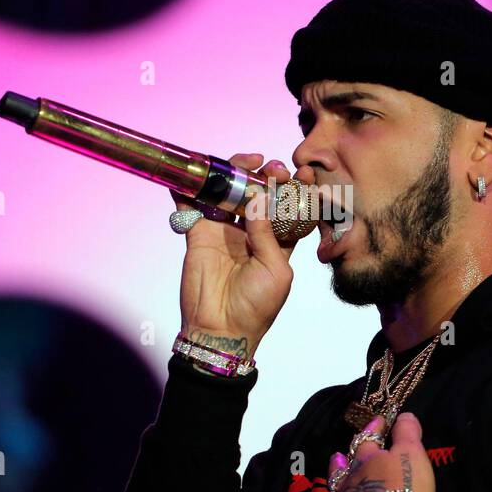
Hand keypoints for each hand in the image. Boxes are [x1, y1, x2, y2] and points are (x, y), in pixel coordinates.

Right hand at [172, 153, 300, 362]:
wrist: (220, 329)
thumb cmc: (257, 306)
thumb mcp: (276, 271)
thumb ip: (269, 235)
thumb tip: (258, 200)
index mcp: (277, 242)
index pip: (288, 207)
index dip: (295, 188)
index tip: (302, 173)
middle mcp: (251, 232)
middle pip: (258, 194)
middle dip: (266, 175)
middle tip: (272, 167)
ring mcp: (224, 231)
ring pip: (229, 193)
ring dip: (235, 173)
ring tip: (244, 161)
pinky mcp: (199, 234)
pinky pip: (193, 206)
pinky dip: (189, 188)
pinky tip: (193, 172)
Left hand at [328, 412, 435, 491]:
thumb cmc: (404, 487)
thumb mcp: (412, 454)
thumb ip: (407, 433)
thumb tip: (403, 415)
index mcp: (366, 461)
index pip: (367, 440)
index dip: (373, 429)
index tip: (377, 422)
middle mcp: (349, 484)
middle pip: (342, 470)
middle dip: (342, 461)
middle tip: (337, 456)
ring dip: (336, 491)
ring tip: (333, 489)